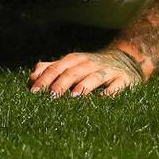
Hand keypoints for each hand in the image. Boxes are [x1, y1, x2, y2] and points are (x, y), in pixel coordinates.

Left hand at [29, 49, 150, 97]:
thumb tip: (32, 75)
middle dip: (62, 83)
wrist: (127, 60)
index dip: (45, 79)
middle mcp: (90, 64)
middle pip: (73, 72)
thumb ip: (51, 69)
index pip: (57, 68)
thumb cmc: (91, 67)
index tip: (34, 92)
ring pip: (94, 77)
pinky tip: (103, 98)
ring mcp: (107, 71)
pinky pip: (116, 86)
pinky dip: (110, 91)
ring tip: (75, 95)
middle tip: (52, 95)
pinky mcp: (123, 80)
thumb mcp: (72, 65)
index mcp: (75, 60)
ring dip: (84, 85)